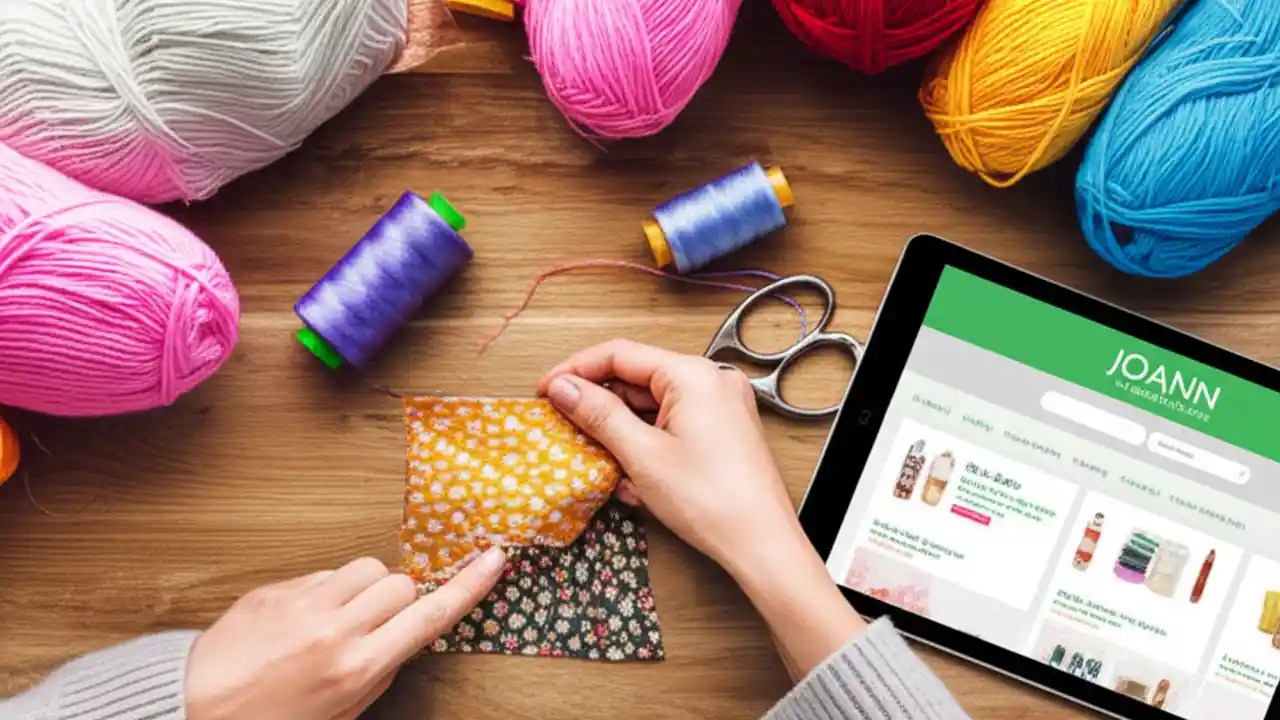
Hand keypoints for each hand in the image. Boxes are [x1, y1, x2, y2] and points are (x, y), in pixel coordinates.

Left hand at [184, 550, 504, 719]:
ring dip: (367, 588)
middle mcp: (334, 629)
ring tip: (343, 618)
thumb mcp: (336, 715)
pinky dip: (327, 591)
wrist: (189, 709)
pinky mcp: (275, 589)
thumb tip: (399, 641)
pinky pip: (323, 574)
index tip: (494, 561)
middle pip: (401, 583)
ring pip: (366, 568)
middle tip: (381, 625)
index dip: (467, 587)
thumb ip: (375, 676)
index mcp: (355, 668)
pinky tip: (304, 621)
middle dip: (402, 599)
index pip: (428, 617)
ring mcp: (302, 603)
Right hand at [536, 340, 803, 580]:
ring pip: (653, 405)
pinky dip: (647, 444)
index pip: (619, 354)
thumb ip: (598, 414)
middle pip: (637, 378)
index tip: (545, 391)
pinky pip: (673, 424)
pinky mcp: (723, 431)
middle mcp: (711, 380)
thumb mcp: (641, 454)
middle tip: (564, 427)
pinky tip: (633, 479)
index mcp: (693, 374)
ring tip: (600, 461)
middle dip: (599, 405)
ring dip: (621, 430)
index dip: (575, 370)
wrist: (762, 544)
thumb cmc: (710, 500)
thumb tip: (563, 387)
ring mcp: (721, 406)